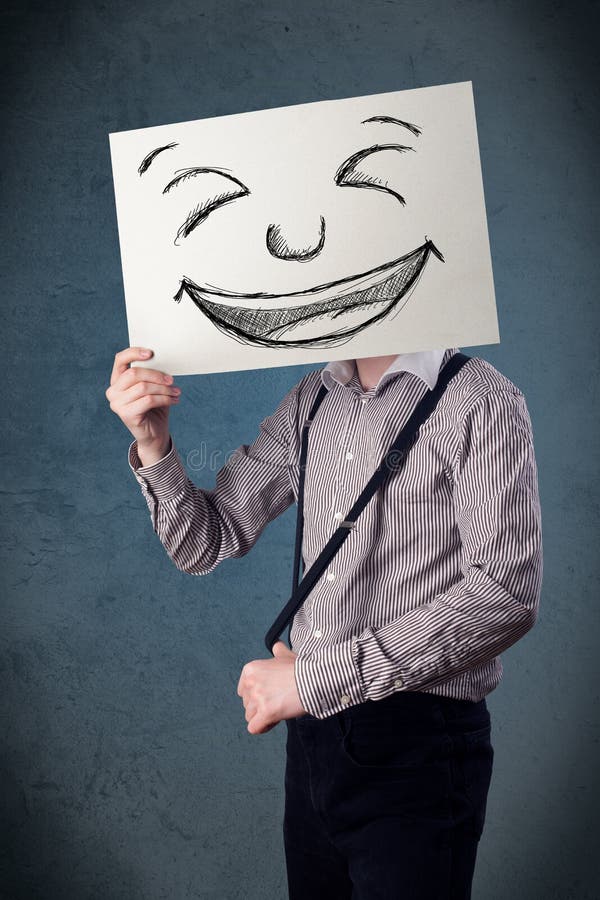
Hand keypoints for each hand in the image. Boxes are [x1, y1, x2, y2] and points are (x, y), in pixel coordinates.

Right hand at [105, 347, 180, 464]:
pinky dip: (164, 399)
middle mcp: (113, 391)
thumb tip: (162, 359)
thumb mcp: (152, 387)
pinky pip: (148, 400)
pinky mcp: (126, 415)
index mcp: (117, 380)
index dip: (134, 353)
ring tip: (176, 392)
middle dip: (156, 375)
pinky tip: (174, 400)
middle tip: (171, 380)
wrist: (155, 434)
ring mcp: (117, 404)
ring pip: (143, 387)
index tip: (151, 353)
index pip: (120, 360)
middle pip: (134, 373)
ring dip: (164, 389)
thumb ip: (151, 374)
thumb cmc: (154, 408)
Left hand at [237, 642, 306, 734]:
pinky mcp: (266, 712)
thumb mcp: (286, 655)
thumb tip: (277, 646)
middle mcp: (250, 683)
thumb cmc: (302, 669)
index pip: (243, 691)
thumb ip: (278, 651)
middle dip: (261, 706)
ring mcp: (257, 698)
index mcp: (250, 669)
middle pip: (247, 704)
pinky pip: (254, 728)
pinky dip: (263, 727)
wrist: (314, 679)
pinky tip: (275, 719)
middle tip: (279, 700)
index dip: (257, 695)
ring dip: (263, 717)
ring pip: (250, 717)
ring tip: (279, 709)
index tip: (272, 693)